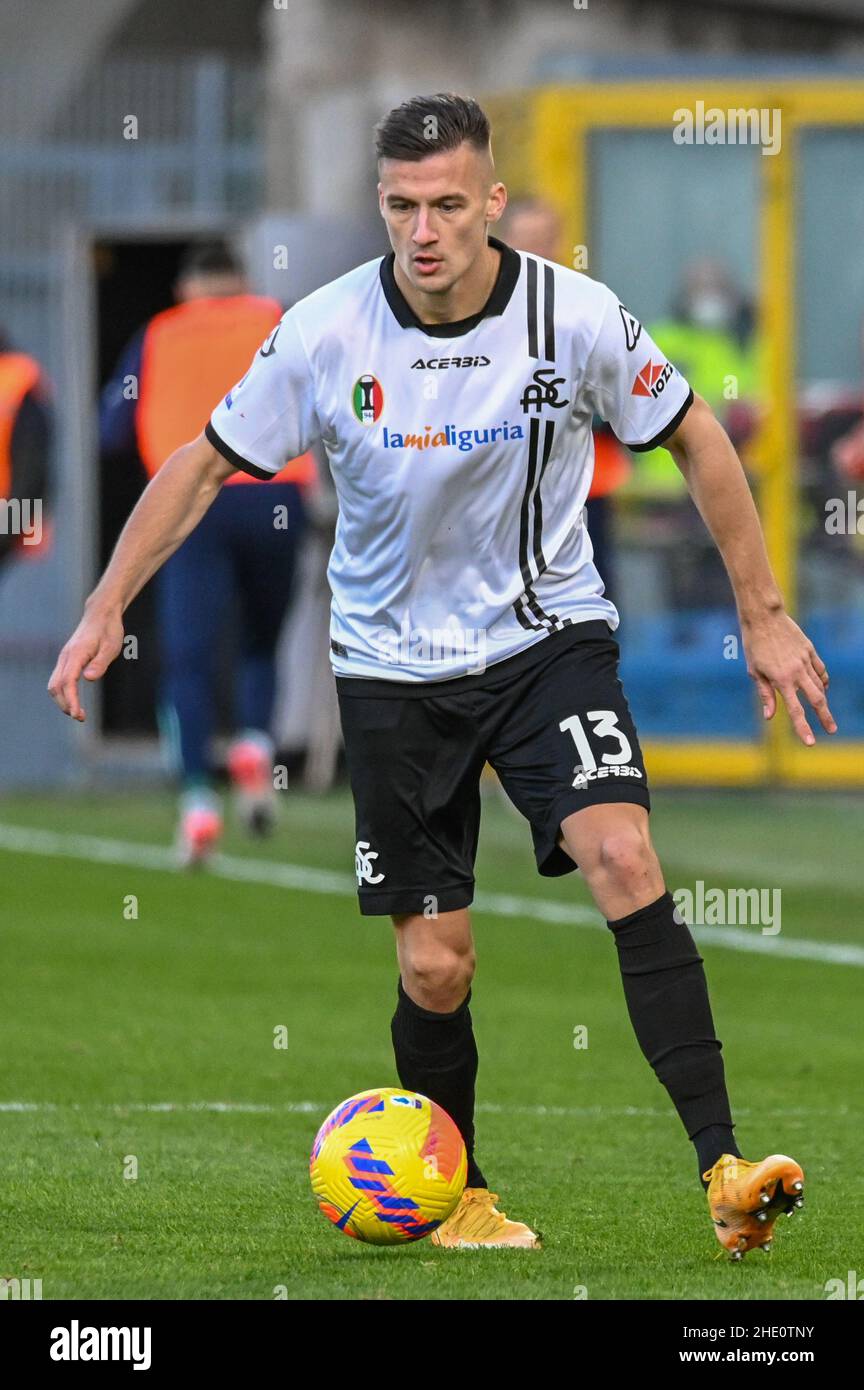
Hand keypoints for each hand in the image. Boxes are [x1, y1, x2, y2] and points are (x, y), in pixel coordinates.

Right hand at [47, 603, 124, 721]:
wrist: (101, 614)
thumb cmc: (109, 630)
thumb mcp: (111, 647)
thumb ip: (100, 663)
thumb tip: (88, 678)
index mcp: (76, 654)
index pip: (68, 682)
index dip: (72, 700)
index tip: (78, 715)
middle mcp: (65, 656)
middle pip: (56, 686)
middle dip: (66, 704)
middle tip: (81, 718)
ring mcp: (64, 658)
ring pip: (54, 684)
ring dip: (63, 700)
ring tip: (78, 713)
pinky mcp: (67, 660)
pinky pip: (59, 679)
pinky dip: (63, 693)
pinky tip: (74, 700)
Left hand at [742, 609, 836, 745]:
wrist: (764, 617)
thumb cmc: (754, 645)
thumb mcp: (754, 671)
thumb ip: (765, 694)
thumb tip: (770, 716)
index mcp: (781, 680)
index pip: (795, 710)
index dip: (803, 728)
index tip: (811, 742)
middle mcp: (796, 672)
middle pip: (817, 699)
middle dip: (825, 717)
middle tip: (832, 730)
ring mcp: (805, 660)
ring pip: (820, 684)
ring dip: (823, 699)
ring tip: (824, 711)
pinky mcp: (809, 650)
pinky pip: (820, 669)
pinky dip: (823, 680)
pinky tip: (822, 686)